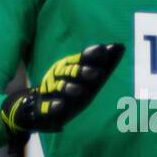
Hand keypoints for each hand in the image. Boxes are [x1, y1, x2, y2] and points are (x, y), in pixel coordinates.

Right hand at [0, 43, 124, 148]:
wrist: (36, 108)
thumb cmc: (70, 90)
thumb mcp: (88, 79)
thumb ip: (104, 63)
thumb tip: (120, 46)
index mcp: (70, 68)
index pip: (81, 58)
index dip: (91, 55)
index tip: (103, 50)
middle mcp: (59, 77)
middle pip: (71, 71)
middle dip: (84, 72)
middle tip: (100, 75)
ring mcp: (50, 92)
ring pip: (60, 88)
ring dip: (70, 89)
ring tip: (83, 93)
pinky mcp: (43, 109)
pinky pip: (47, 107)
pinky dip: (53, 106)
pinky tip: (60, 106)